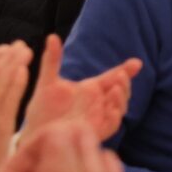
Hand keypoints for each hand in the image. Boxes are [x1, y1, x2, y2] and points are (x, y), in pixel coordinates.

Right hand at [0, 125, 125, 171]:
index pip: (58, 162)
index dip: (53, 140)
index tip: (47, 132)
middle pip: (81, 159)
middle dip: (72, 138)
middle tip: (64, 126)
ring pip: (101, 168)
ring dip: (90, 148)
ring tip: (80, 135)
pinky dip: (109, 166)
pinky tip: (101, 157)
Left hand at [18, 35, 139, 148]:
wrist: (35, 134)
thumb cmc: (42, 110)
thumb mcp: (47, 82)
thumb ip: (52, 60)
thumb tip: (51, 37)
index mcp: (91, 89)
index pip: (113, 77)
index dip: (126, 69)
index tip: (136, 63)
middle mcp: (98, 102)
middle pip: (120, 91)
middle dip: (124, 83)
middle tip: (121, 75)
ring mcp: (99, 117)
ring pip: (119, 107)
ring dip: (121, 98)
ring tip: (115, 87)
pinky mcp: (96, 132)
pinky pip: (112, 125)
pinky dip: (115, 116)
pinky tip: (111, 107)